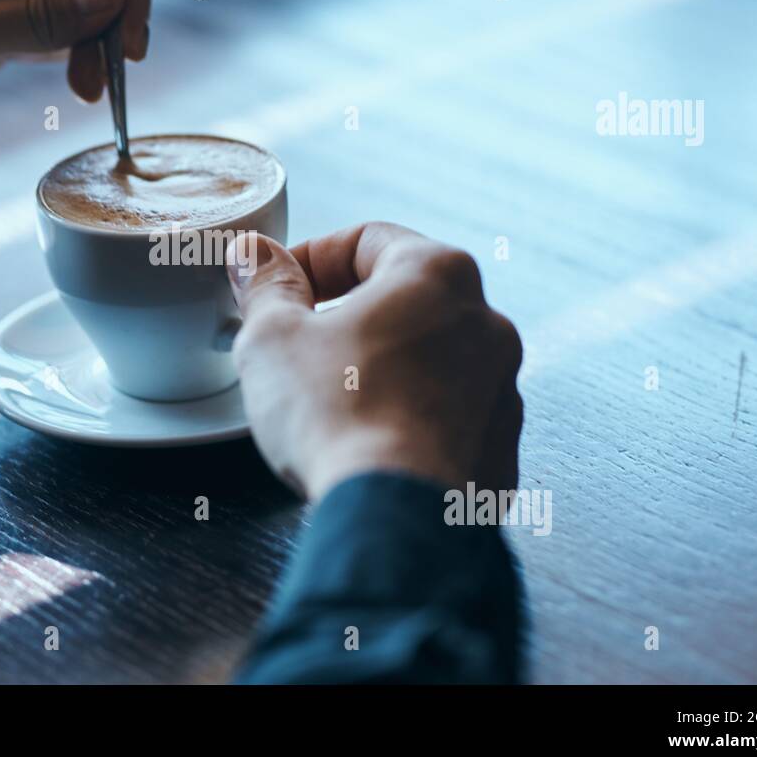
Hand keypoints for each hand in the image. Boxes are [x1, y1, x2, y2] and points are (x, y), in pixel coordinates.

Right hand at [225, 223, 522, 502]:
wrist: (391, 517)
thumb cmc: (336, 415)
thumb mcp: (272, 337)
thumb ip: (265, 285)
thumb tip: (255, 254)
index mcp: (437, 274)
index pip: (367, 240)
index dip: (309, 259)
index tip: (275, 288)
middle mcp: (486, 323)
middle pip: (405, 299)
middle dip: (346, 316)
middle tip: (297, 344)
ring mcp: (501, 390)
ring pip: (430, 360)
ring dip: (381, 368)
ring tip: (329, 401)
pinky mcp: (499, 450)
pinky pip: (448, 418)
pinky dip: (409, 421)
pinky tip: (366, 445)